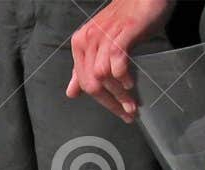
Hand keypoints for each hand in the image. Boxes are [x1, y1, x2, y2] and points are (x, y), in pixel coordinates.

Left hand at [66, 0, 173, 122]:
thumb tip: (72, 92)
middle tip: (127, 114)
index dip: (101, 102)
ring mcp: (103, 36)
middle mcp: (88, 40)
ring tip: (133, 105)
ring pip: (103, 76)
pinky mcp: (121, 32)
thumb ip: (86, 67)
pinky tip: (131, 84)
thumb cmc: (127, 19)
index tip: (118, 113)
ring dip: (119, 94)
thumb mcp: (102, 44)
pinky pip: (116, 60)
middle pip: (92, 82)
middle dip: (110, 103)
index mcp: (80, 45)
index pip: (84, 82)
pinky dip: (122, 76)